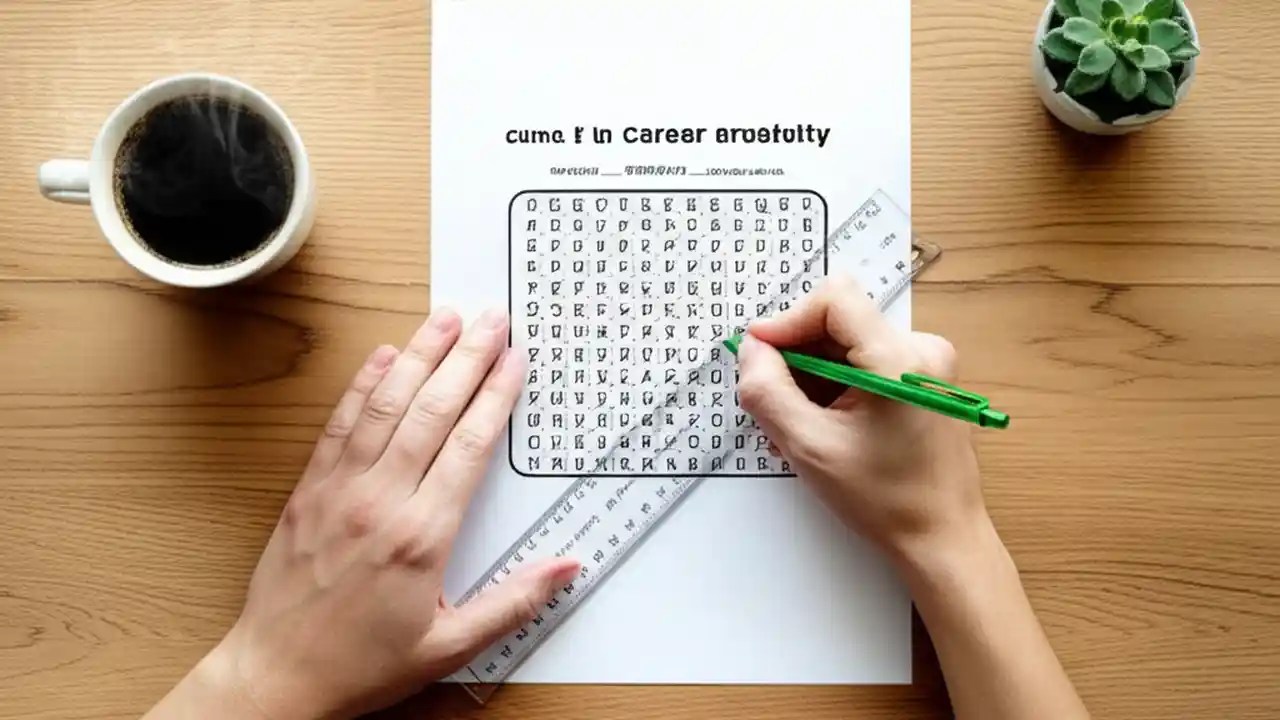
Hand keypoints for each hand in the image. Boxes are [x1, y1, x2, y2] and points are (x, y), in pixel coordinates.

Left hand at [147, 309, 578, 719]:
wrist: (277, 675)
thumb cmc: (362, 665)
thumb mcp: (451, 646)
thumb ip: (514, 602)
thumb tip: (568, 568)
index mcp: (422, 536)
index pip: (470, 445)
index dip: (496, 395)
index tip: (515, 360)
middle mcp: (381, 501)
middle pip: (432, 410)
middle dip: (467, 357)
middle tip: (491, 319)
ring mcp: (340, 490)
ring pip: (385, 405)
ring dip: (418, 356)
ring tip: (445, 319)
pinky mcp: (309, 490)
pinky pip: (339, 424)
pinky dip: (361, 385)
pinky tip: (382, 356)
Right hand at [735, 275, 986, 566]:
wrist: (942, 537)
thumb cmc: (887, 501)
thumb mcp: (810, 447)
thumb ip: (768, 392)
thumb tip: (750, 349)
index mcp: (900, 360)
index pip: (834, 299)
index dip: (787, 320)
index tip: (759, 353)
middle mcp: (921, 348)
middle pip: (838, 322)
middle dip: (796, 356)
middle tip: (772, 401)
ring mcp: (926, 363)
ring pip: (847, 343)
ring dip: (812, 376)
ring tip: (796, 425)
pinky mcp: (923, 379)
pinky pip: (864, 362)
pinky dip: (835, 385)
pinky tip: (823, 425)